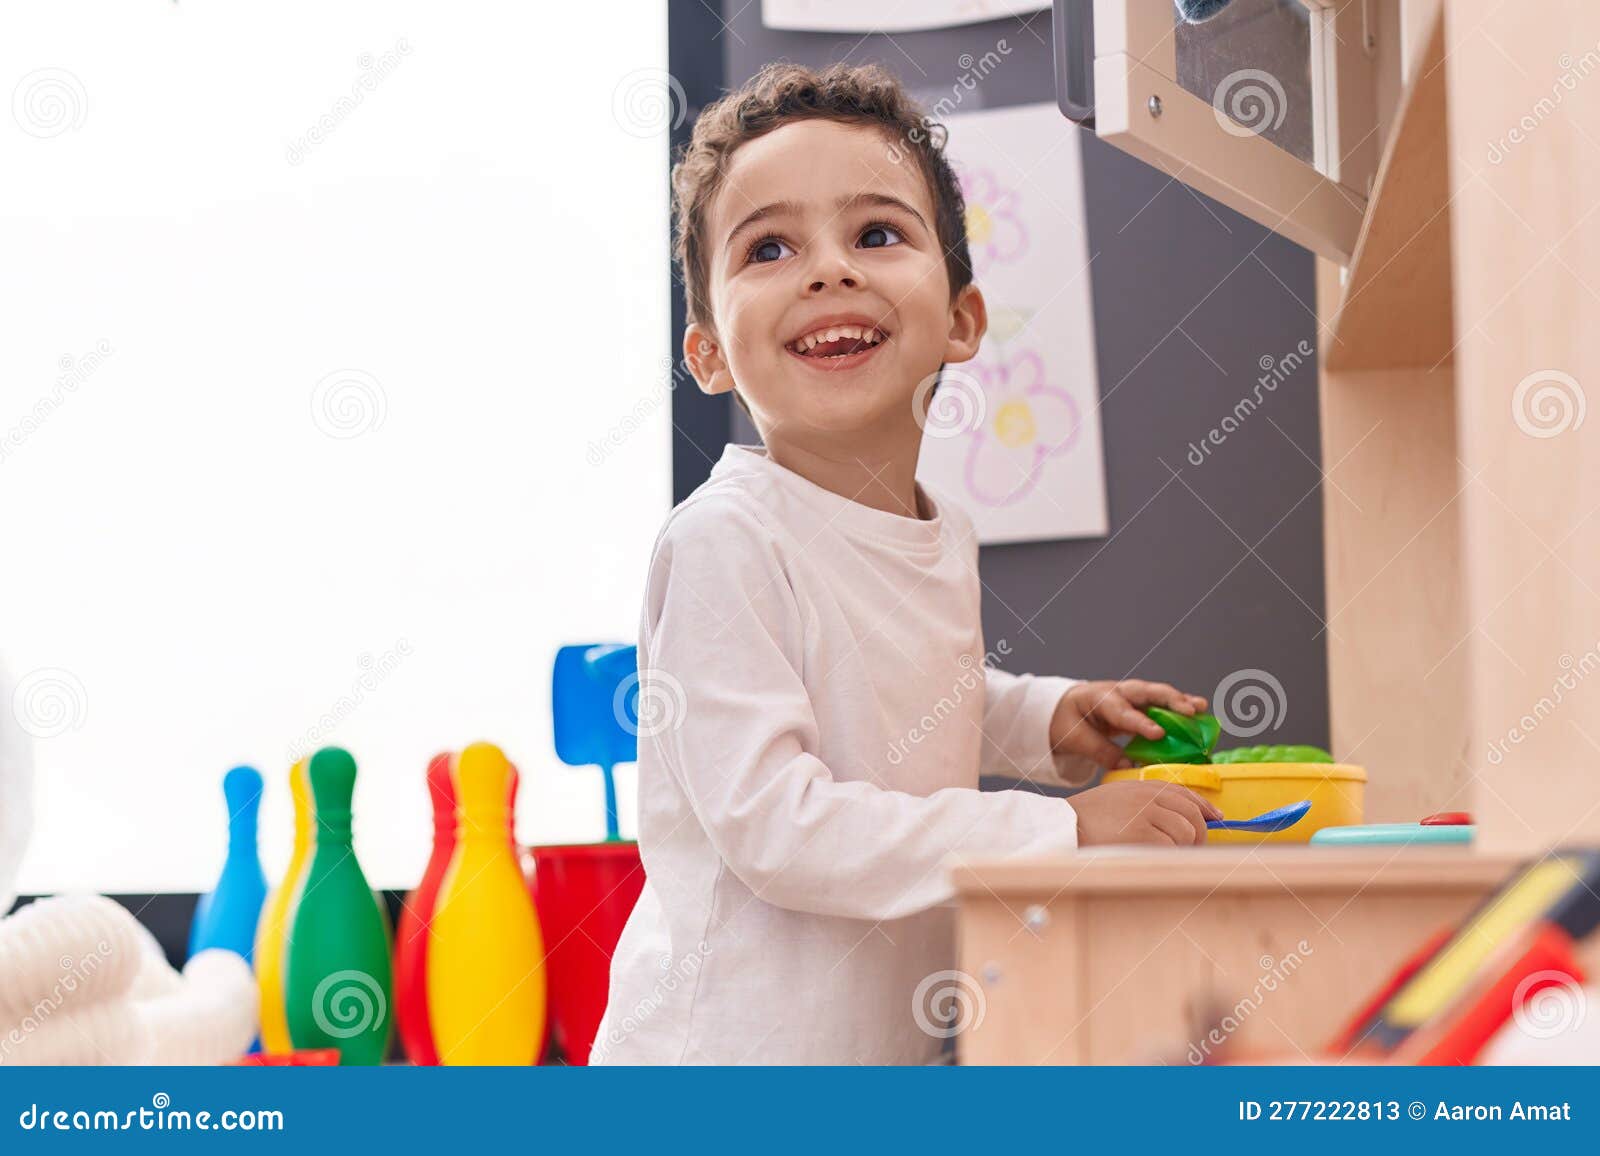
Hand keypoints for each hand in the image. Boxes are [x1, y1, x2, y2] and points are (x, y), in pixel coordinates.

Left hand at [1049, 679, 1208, 769]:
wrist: (1065, 707)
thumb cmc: (1069, 720)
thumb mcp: (1076, 739)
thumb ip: (1101, 752)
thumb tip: (1130, 766)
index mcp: (1098, 699)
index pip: (1122, 711)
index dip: (1141, 722)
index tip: (1159, 733)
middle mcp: (1118, 692)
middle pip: (1146, 692)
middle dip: (1169, 700)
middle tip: (1190, 711)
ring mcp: (1131, 695)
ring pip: (1157, 695)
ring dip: (1180, 701)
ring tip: (1201, 708)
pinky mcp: (1140, 703)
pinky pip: (1161, 704)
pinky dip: (1179, 707)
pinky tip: (1198, 712)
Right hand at [1071, 780, 1220, 846]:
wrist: (1064, 826)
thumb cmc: (1088, 817)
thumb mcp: (1118, 796)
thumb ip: (1148, 800)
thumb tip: (1183, 817)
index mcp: (1143, 786)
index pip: (1185, 794)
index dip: (1204, 807)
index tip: (1215, 817)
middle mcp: (1148, 796)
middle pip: (1192, 815)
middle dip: (1199, 834)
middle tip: (1192, 847)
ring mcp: (1146, 814)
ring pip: (1186, 832)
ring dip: (1182, 847)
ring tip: (1164, 854)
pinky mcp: (1142, 835)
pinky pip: (1171, 847)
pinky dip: (1168, 856)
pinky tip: (1153, 856)